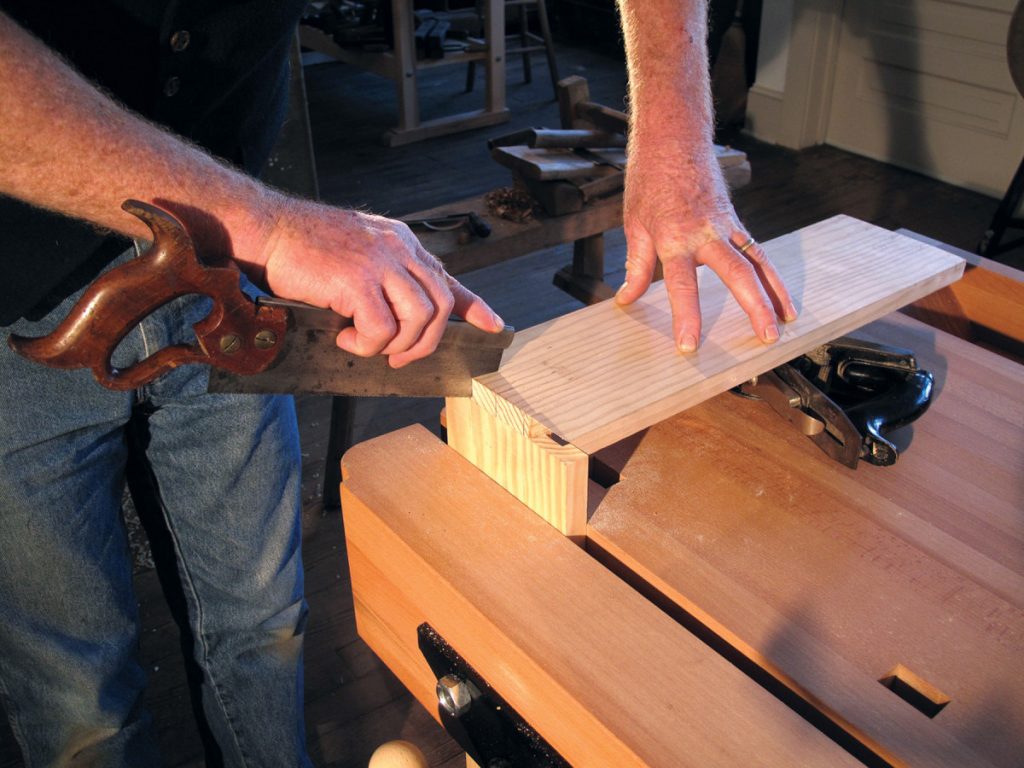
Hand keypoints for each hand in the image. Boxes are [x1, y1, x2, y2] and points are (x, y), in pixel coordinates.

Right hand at [248, 197, 503, 367]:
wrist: (267, 229)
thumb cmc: (302, 246)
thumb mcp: (356, 252)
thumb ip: (383, 274)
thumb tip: (397, 313)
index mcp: (400, 241)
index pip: (446, 276)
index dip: (474, 304)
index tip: (494, 324)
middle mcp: (398, 248)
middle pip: (440, 304)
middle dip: (425, 341)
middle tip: (397, 357)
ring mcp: (380, 263)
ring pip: (419, 319)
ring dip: (395, 344)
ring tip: (365, 344)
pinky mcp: (358, 281)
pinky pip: (382, 329)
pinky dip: (367, 344)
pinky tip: (346, 337)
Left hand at [615, 149, 796, 351]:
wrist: (673, 138)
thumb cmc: (650, 180)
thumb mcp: (635, 224)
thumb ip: (636, 266)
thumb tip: (627, 299)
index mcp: (674, 238)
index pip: (682, 286)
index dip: (687, 317)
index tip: (690, 345)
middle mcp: (705, 233)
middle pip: (737, 274)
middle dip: (753, 307)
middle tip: (765, 338)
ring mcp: (725, 225)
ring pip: (757, 261)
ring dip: (774, 292)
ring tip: (786, 321)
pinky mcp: (735, 220)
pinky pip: (757, 250)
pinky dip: (770, 274)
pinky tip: (779, 295)